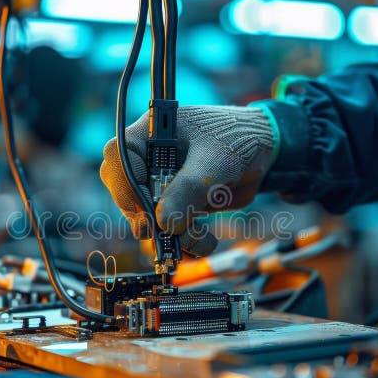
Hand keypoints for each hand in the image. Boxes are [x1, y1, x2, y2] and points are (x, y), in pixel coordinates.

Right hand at [100, 105, 275, 256]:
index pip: (117, 158)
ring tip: (200, 238)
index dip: (125, 186)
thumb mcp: (215, 161)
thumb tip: (164, 223)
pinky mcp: (174, 206)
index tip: (147, 211)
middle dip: (148, 218)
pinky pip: (167, 231)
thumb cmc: (236, 140)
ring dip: (170, 237)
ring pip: (146, 219)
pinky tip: (204, 242)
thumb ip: (190, 188)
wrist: (260, 153)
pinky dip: (183, 243)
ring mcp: (158, 185)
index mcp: (150, 134)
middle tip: (167, 233)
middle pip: (126, 194)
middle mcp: (147, 160)